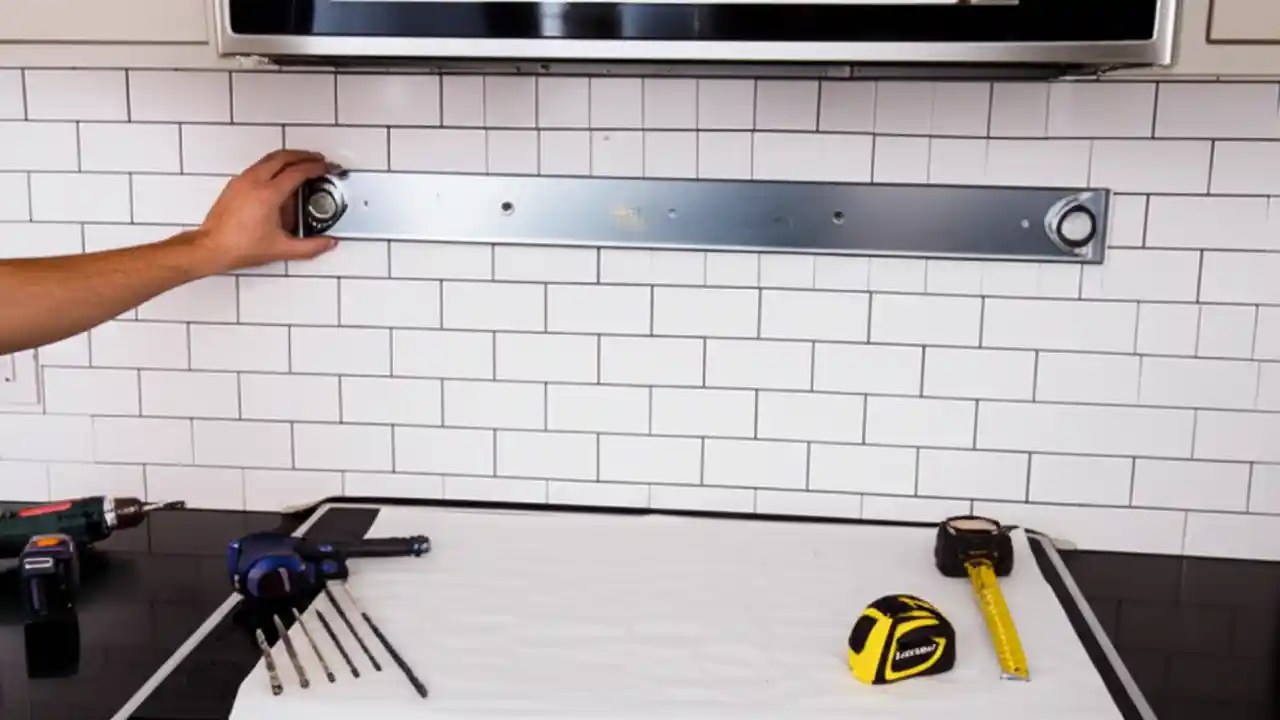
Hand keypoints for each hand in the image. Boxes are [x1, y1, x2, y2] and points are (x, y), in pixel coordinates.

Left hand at [187, 149, 337, 274]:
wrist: (211, 248)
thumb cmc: (239, 246)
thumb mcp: (282, 249)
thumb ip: (310, 247)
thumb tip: (328, 243)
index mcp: (268, 195)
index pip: (297, 172)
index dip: (316, 167)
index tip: (326, 167)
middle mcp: (254, 182)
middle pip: (283, 157)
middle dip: (303, 155)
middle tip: (317, 159)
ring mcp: (242, 181)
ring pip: (269, 159)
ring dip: (288, 158)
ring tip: (300, 164)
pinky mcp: (235, 185)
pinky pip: (258, 166)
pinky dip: (273, 165)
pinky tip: (278, 177)